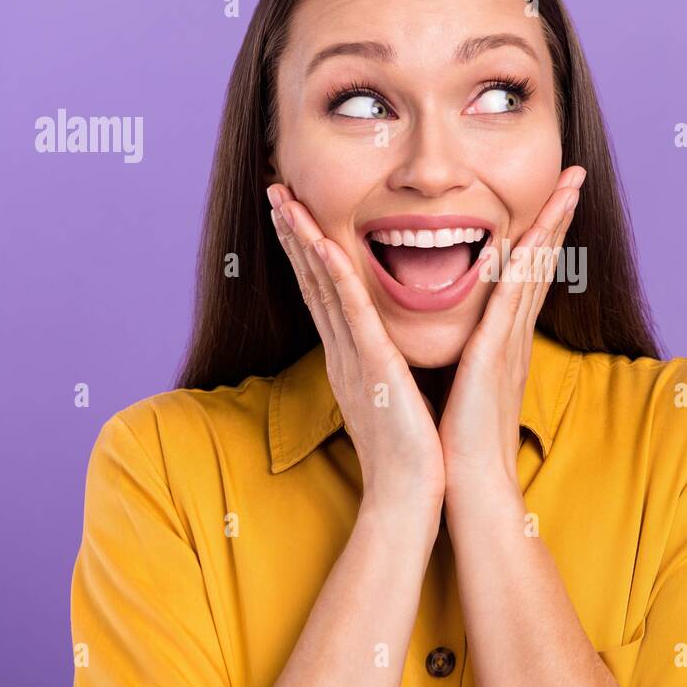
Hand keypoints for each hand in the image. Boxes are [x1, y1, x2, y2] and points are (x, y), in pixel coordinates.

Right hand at [268, 184, 446, 520]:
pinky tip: (324, 244)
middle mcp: (343, 353)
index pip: (326, 293)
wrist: (409, 496)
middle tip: (276, 190)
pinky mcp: (372, 368)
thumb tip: (386, 350)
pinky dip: (335, 278)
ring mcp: (353, 359)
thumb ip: (384, 368)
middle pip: (313, 282)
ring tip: (284, 201)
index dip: (309, 251)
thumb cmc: (410, 452)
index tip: (297, 213)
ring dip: (303, 242)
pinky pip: (351, 315)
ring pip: (323, 288)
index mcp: (352, 357)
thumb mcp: (393, 396)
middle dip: (293, 234)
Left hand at [437, 166, 585, 512]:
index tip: (554, 199)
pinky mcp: (494, 355)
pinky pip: (509, 297)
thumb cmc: (462, 444)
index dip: (543, 235)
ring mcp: (509, 343)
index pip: (528, 277)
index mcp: (505, 343)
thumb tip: (468, 344)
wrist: (470, 487)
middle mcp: (515, 337)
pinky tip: (526, 231)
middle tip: (574, 175)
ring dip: (550, 224)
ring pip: (534, 270)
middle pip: (542, 263)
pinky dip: (521, 261)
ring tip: (567, 186)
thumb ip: (473, 359)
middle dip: (558, 216)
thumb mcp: (468, 388)